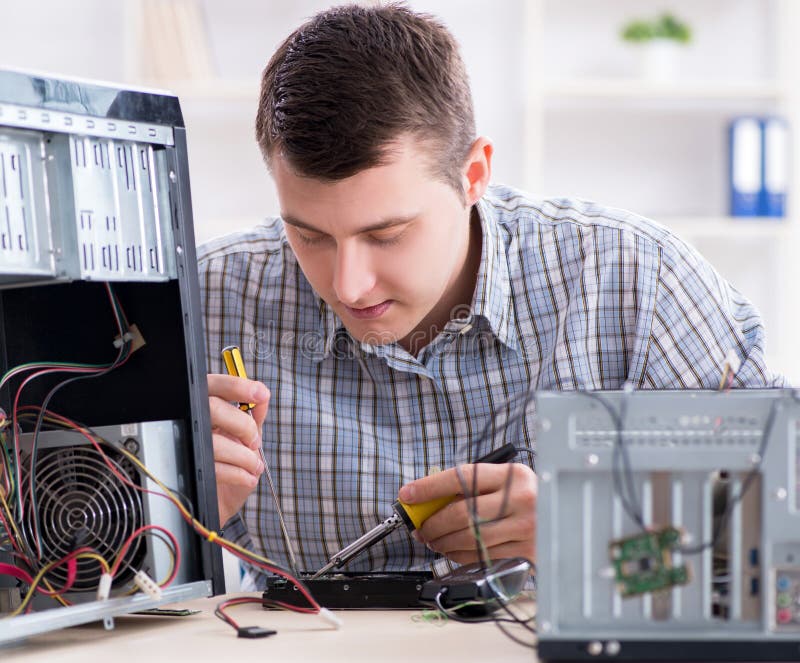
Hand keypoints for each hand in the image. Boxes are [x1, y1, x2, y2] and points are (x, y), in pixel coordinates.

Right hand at [207, 374, 269, 525]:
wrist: (222, 501)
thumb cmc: (232, 464)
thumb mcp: (248, 437)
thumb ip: (254, 415)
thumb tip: (263, 395)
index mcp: (207, 410)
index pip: (214, 386)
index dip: (236, 385)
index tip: (260, 394)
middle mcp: (195, 425)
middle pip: (212, 408)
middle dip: (243, 425)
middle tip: (254, 441)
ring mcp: (189, 448)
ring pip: (215, 441)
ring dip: (245, 457)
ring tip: (254, 466)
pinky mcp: (192, 472)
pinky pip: (216, 468)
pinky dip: (240, 474)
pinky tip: (248, 477)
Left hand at [398, 462, 536, 565]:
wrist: (567, 518)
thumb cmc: (527, 498)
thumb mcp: (505, 482)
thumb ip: (472, 487)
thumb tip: (428, 500)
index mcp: (512, 475)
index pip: (462, 477)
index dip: (429, 486)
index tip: (408, 494)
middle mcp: (522, 499)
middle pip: (462, 512)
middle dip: (433, 522)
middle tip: (420, 527)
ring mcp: (526, 528)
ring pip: (469, 538)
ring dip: (442, 542)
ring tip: (433, 539)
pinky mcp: (526, 553)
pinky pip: (481, 557)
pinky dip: (459, 555)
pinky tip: (453, 550)